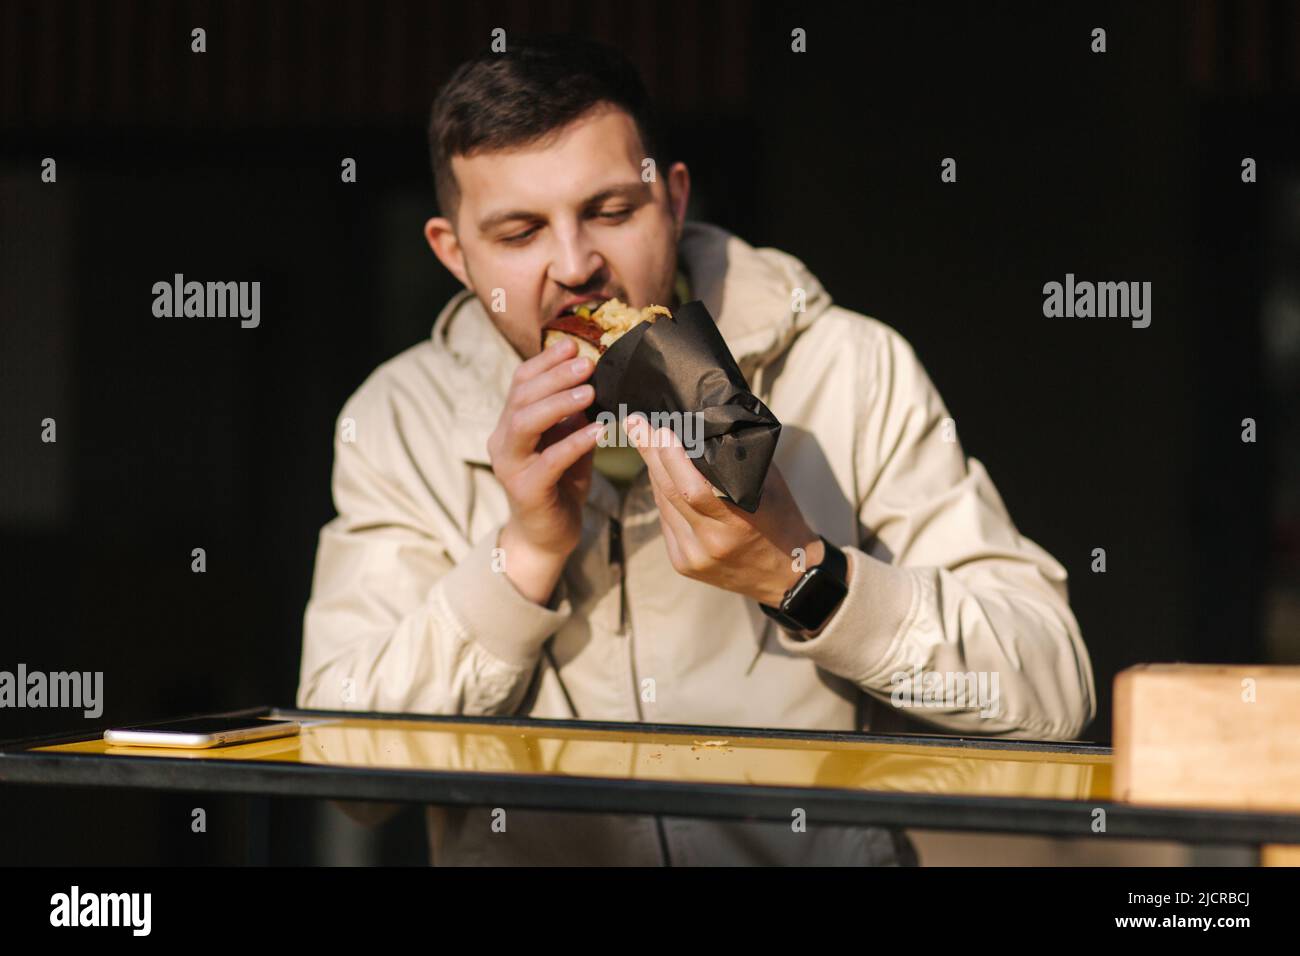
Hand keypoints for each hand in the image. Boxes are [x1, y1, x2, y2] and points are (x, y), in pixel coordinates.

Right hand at [487, 337, 604, 602]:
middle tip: (587, 362)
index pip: (520, 382)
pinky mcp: (525, 489)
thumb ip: (574, 417)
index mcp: (510, 424)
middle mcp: (502, 441)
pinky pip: (548, 460)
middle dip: (555, 376)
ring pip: (525, 422)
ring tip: (589, 391)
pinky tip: (597, 431)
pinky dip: (573, 442)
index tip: (573, 345)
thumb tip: (594, 381)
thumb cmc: (560, 486)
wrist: (546, 536)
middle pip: (521, 396)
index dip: (545, 361)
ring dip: (559, 403)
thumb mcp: (568, 443)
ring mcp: (510, 465)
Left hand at [625, 415, 821, 606]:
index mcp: (736, 524)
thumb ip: (739, 461)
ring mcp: (692, 556)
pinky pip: (665, 521)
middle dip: (649, 454)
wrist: (787, 576)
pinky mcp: (682, 563)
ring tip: (646, 442)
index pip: (691, 488)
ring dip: (653, 472)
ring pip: (662, 504)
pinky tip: (660, 476)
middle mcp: (709, 543)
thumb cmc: (782, 521)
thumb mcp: (769, 487)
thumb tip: (708, 428)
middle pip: (668, 492)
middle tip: (636, 424)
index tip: (659, 429)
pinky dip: (662, 496)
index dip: (671, 457)